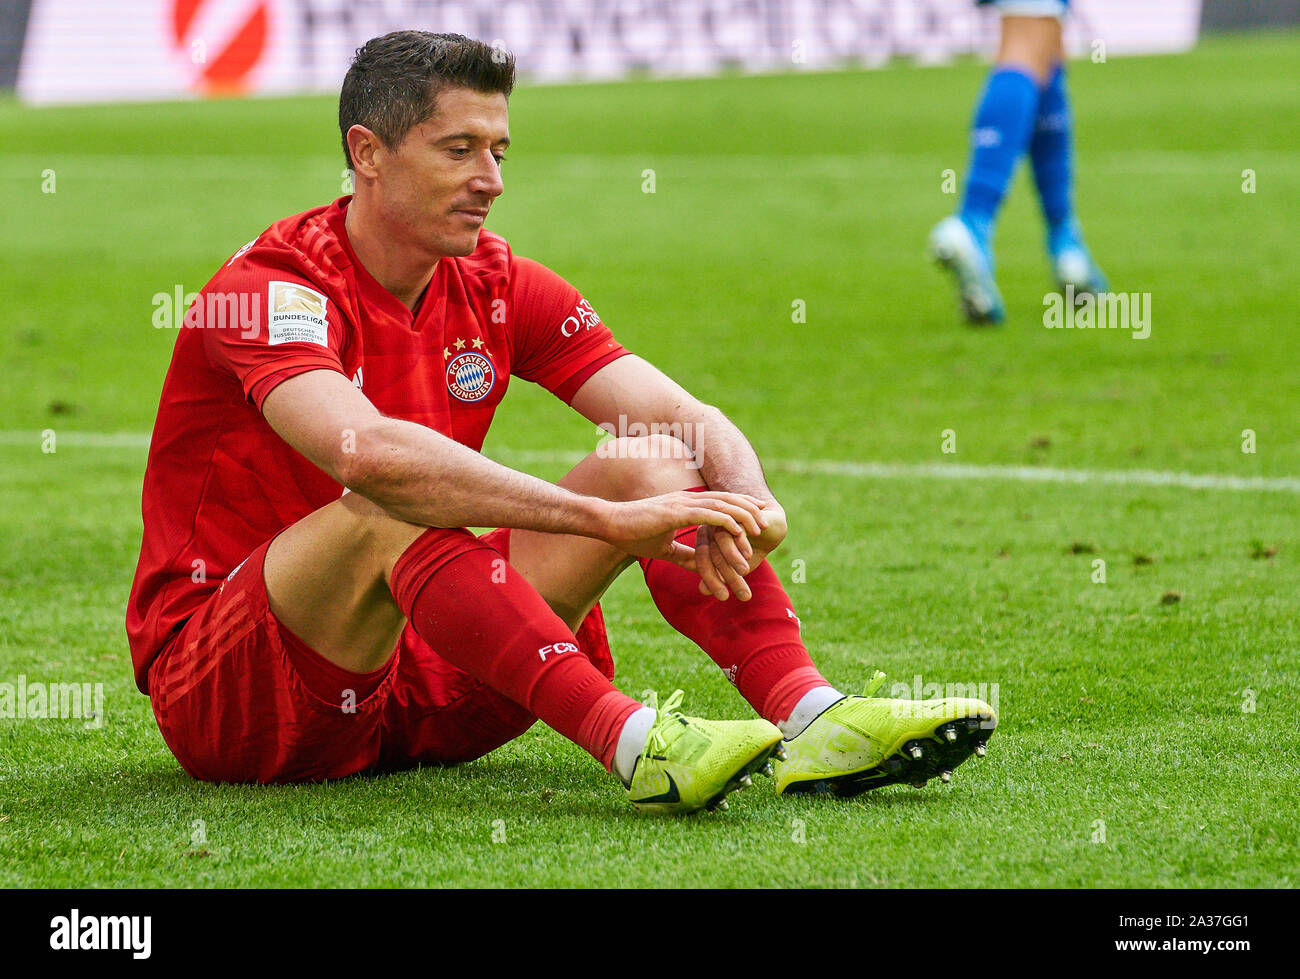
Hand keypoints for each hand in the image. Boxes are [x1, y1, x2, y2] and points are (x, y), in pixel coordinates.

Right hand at [600, 490, 767, 568]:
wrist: (610, 524)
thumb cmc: (632, 534)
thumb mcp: (664, 548)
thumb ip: (683, 555)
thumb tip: (698, 567)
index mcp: (686, 505)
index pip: (720, 501)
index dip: (741, 505)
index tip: (758, 514)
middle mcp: (688, 500)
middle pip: (727, 500)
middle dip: (749, 510)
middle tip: (766, 523)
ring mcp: (683, 504)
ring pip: (723, 506)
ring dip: (743, 518)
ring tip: (758, 532)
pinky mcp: (676, 513)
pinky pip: (709, 515)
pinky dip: (727, 523)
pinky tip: (739, 531)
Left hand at [696, 498, 786, 600]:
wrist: (772, 526)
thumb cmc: (750, 548)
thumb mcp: (735, 566)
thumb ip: (719, 575)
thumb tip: (702, 591)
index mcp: (704, 539)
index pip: (702, 562)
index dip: (711, 580)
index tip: (724, 598)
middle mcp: (710, 527)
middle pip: (711, 553)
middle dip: (727, 575)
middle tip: (742, 593)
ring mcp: (722, 517)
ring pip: (722, 541)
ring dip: (733, 558)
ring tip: (744, 571)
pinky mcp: (737, 510)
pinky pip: (735, 527)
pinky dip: (741, 542)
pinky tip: (749, 553)